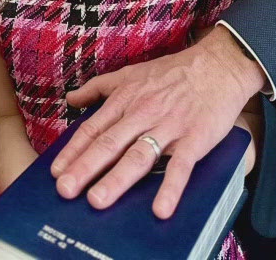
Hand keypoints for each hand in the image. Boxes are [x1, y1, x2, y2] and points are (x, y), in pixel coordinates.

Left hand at [52, 28, 265, 218]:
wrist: (219, 66)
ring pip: (138, 155)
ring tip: (98, 200)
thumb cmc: (174, 71)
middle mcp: (142, 114)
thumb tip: (71, 98)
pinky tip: (160, 209)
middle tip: (65, 191)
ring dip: (117, 179)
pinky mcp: (194, 139)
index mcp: (126, 100)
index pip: (93, 129)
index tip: (56, 172)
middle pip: (109, 144)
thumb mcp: (131, 73)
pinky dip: (171, 188)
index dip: (73, 151)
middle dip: (85, 168)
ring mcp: (168, 127)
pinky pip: (180, 166)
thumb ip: (99, 87)